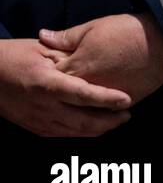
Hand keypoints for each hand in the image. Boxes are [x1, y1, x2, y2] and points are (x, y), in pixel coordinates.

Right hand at [0, 37, 132, 135]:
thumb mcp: (41, 48)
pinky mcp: (33, 127)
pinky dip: (82, 132)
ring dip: (98, 129)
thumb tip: (95, 55)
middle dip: (109, 120)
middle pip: (82, 120)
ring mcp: (37, 119)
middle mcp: (41, 106)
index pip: (81, 94)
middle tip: (128, 114)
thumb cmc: (14, 56)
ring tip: (118, 121)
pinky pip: (62, 134)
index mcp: (45, 83)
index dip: (106, 99)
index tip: (127, 100)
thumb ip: (68, 54)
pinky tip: (96, 127)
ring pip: (74, 131)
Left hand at [40, 13, 162, 105]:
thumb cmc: (127, 31)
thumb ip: (66, 36)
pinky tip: (101, 100)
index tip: (49, 67)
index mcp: (76, 68)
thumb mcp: (93, 27)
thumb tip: (43, 35)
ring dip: (81, 102)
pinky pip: (107, 109)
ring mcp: (105, 98)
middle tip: (65, 82)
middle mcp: (87, 88)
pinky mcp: (124, 101)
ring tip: (83, 93)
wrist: (162, 40)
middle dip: (61, 90)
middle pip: (65, 96)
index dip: (48, 72)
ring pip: (85, 107)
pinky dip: (102, 106)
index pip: (50, 76)